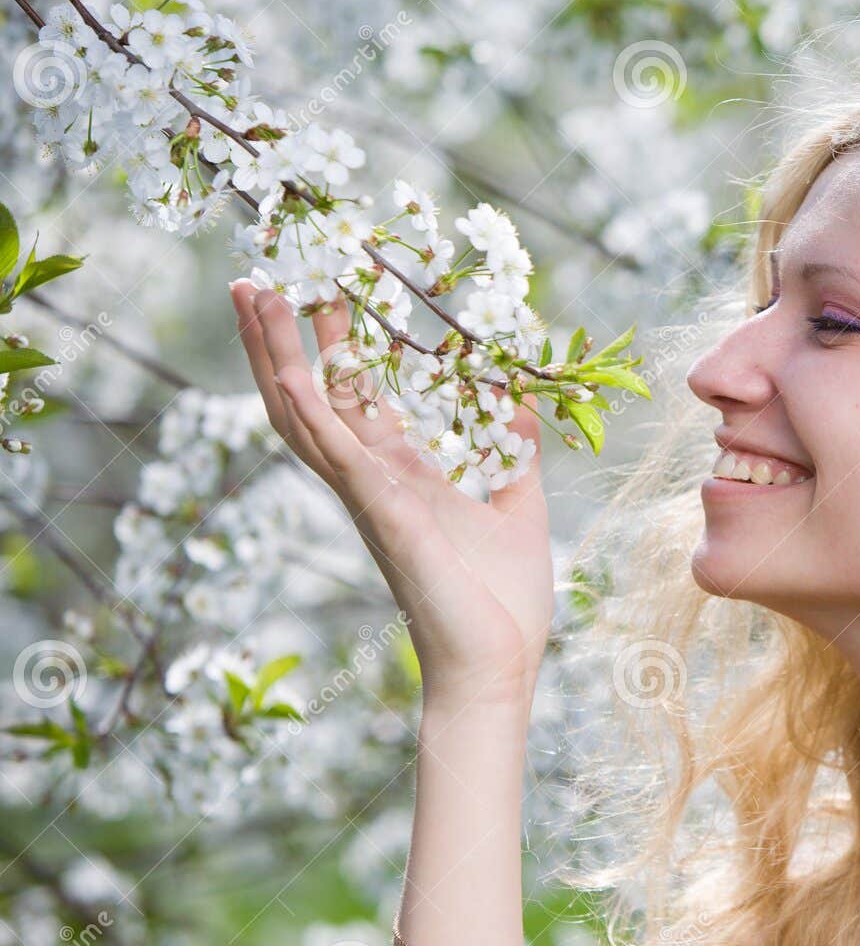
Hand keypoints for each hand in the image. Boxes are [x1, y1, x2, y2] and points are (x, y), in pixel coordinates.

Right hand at [230, 281, 552, 708]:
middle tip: (261, 279)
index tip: (332, 293)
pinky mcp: (383, 513)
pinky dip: (310, 410)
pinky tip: (290, 370)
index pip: (359, 400)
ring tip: (251, 297)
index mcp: (404, 478)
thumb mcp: (520, 509)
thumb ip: (516, 455)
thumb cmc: (502, 603)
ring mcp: (370, 496)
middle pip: (312, 397)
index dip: (339, 348)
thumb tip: (520, 405)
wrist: (497, 666)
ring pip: (303, 415)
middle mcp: (374, 482)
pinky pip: (335, 454)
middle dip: (283, 340)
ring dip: (274, 356)